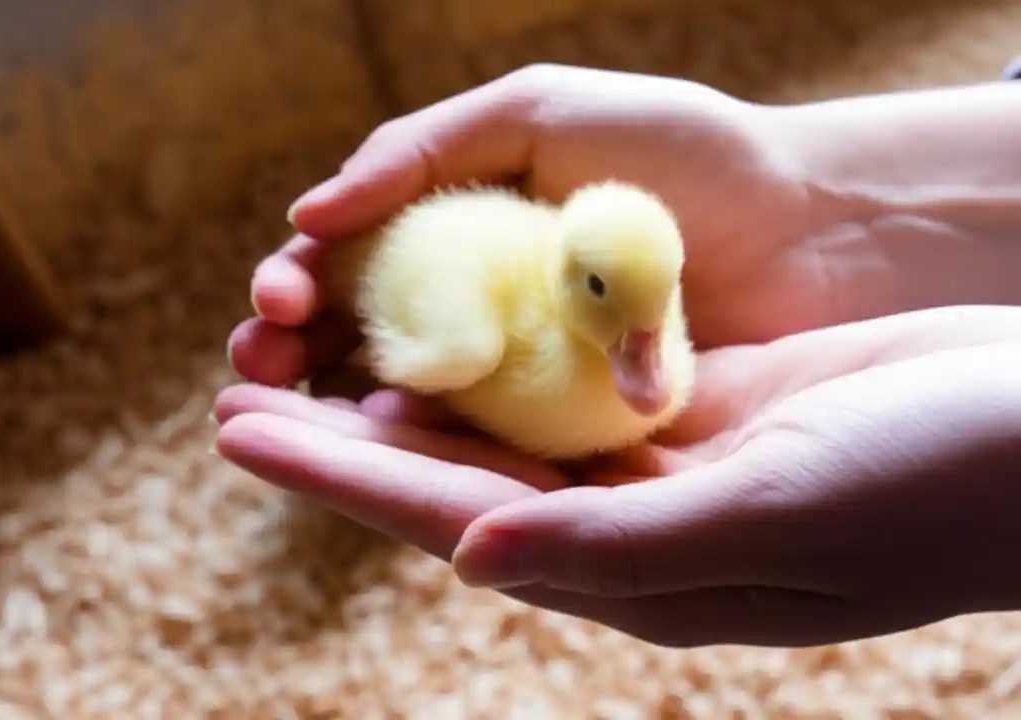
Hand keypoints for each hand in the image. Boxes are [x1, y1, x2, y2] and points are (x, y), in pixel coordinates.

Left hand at [214, 306, 1020, 647]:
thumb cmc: (933, 488)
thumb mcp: (772, 511)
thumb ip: (616, 544)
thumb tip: (469, 553)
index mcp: (630, 571)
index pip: (447, 516)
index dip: (336, 474)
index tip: (238, 432)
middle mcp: (626, 525)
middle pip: (449, 474)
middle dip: (340, 437)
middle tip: (239, 389)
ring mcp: (656, 464)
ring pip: (498, 425)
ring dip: (406, 386)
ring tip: (311, 352)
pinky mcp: (690, 404)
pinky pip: (564, 379)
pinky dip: (494, 351)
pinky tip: (439, 319)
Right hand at [231, 64, 828, 390]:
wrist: (815, 228)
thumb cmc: (682, 154)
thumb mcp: (537, 113)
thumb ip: (419, 152)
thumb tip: (306, 215)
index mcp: (457, 230)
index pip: (346, 266)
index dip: (296, 285)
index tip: (279, 303)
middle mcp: (476, 310)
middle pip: (354, 341)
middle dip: (289, 356)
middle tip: (256, 368)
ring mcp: (515, 380)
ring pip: (399, 402)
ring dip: (333, 410)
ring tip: (285, 412)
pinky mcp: (560, 438)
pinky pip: (475, 450)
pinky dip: (422, 449)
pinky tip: (384, 444)